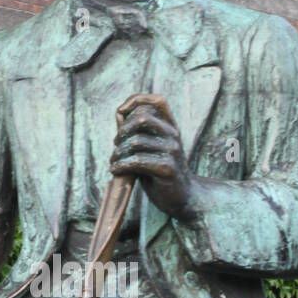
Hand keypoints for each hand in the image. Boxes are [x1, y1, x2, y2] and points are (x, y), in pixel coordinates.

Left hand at [110, 93, 192, 219]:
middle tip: (116, 145)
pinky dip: (121, 165)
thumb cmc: (160, 172)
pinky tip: (115, 170)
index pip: (156, 100)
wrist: (183, 197)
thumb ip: (138, 131)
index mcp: (171, 126)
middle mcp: (173, 135)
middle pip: (142, 118)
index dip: (135, 100)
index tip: (119, 113)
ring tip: (114, 161)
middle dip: (122, 131)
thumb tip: (119, 113)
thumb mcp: (151, 148)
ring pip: (136, 141)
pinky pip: (137, 161)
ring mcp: (172, 151)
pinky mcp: (167, 168)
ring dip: (118, 152)